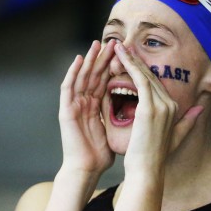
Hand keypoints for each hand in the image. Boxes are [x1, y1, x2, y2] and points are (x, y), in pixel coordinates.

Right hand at [59, 40, 114, 176]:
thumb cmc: (101, 155)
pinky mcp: (66, 110)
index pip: (106, 81)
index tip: (126, 53)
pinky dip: (72, 72)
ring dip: (88, 59)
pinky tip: (79, 59)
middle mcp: (84, 102)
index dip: (115, 67)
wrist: (86, 169)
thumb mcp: (117, 131)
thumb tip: (145, 111)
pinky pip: (67, 87)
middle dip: (103, 58)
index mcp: (95, 106)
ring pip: (81, 76)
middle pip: (94, 75)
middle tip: (114, 42)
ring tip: (97, 44)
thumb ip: (124, 117)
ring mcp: (73, 105)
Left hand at [114, 42, 202, 171]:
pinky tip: (119, 57)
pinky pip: (139, 80)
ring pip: (145, 74)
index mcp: (174, 108)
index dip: (143, 69)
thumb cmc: (154, 157)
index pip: (156, 83)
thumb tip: (200, 110)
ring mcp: (161, 105)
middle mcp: (170, 104)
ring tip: (117, 47)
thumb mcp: (175, 137)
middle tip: (122, 45)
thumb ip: (188, 122)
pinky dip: (129, 66)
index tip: (132, 57)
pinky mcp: (150, 108)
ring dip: (130, 58)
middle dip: (136, 59)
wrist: (147, 170)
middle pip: (151, 76)